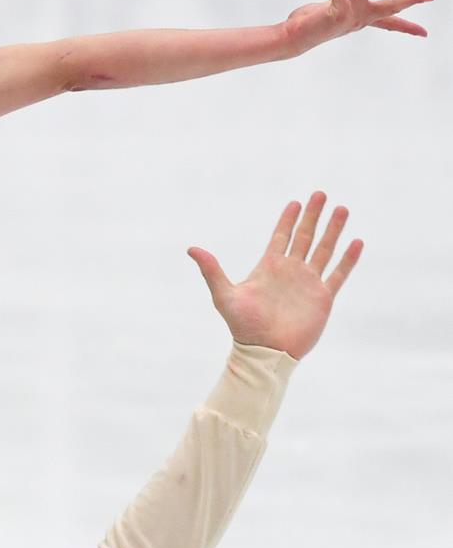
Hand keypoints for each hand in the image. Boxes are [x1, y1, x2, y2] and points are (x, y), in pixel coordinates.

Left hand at [188, 193, 362, 359]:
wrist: (265, 353)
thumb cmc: (243, 327)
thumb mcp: (225, 295)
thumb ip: (212, 270)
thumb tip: (191, 248)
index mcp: (270, 267)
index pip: (281, 236)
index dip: (288, 219)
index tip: (295, 202)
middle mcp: (291, 271)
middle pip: (305, 236)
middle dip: (313, 215)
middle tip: (320, 194)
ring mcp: (308, 283)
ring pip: (324, 250)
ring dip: (333, 230)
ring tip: (342, 209)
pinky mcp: (323, 297)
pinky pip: (339, 274)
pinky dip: (348, 258)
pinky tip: (357, 241)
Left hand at [283, 0, 430, 55]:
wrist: (293, 39)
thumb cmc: (312, 24)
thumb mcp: (333, 13)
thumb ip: (341, 5)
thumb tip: (341, 2)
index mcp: (362, 20)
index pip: (390, 23)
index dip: (408, 27)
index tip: (425, 33)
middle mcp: (359, 19)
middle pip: (390, 9)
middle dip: (411, 0)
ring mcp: (348, 17)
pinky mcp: (334, 13)